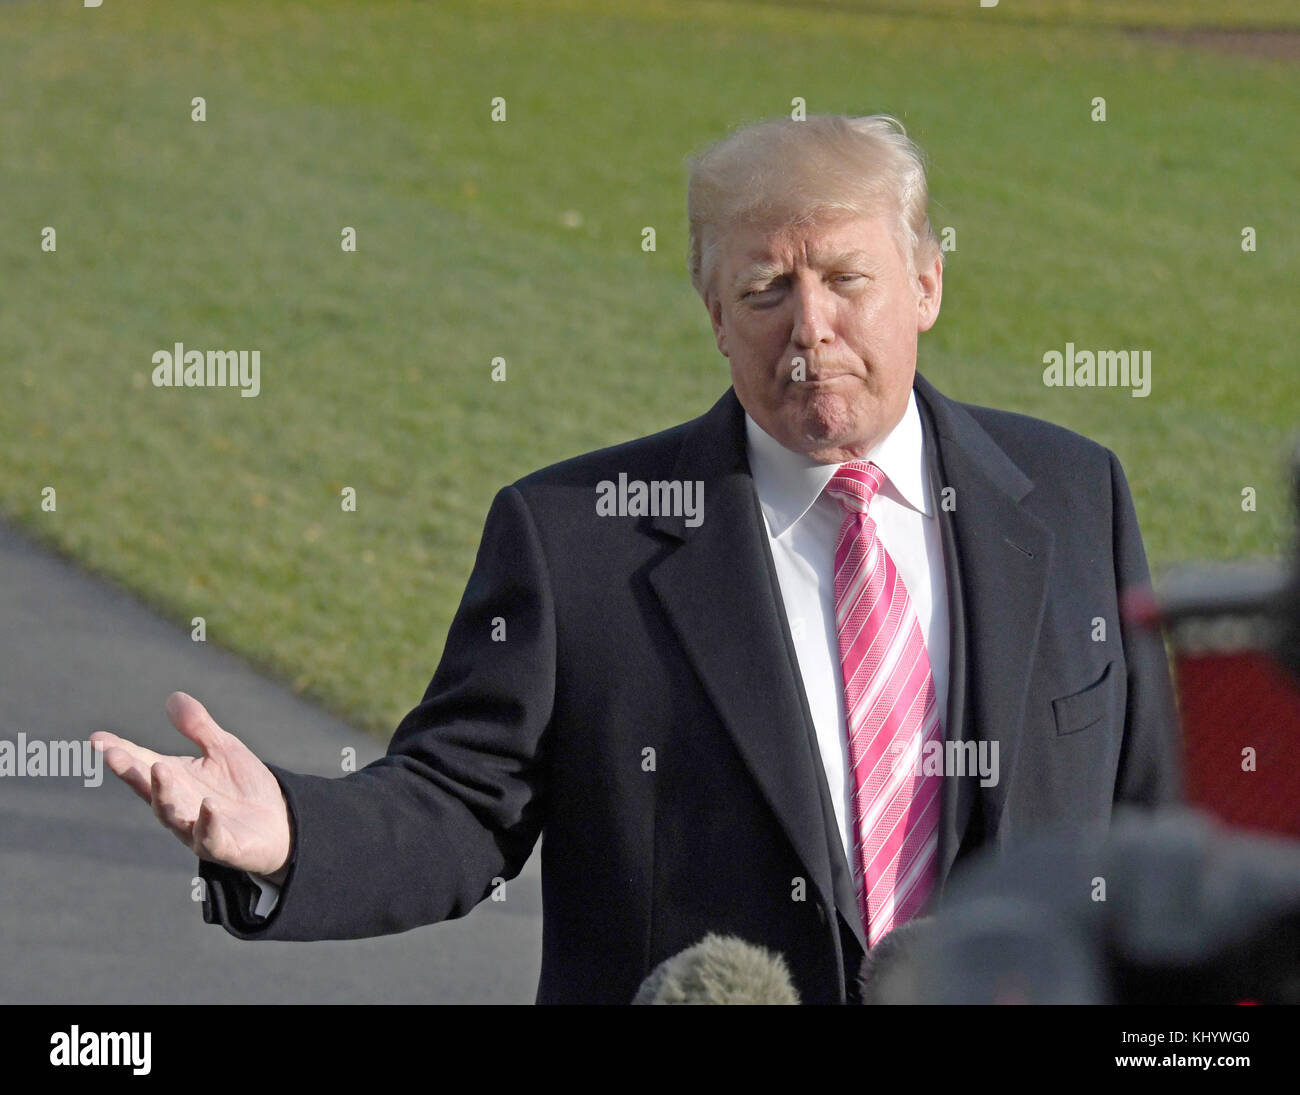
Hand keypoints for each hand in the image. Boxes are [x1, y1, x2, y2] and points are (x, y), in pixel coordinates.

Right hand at [92, 692, 293, 883]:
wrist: (278, 823)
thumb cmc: (243, 786)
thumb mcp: (223, 749)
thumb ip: (198, 727)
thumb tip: (174, 697)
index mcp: (175, 780)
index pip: (142, 764)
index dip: (120, 752)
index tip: (97, 738)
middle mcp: (179, 806)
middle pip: (150, 790)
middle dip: (132, 772)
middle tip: (114, 754)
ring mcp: (197, 828)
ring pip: (173, 816)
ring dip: (164, 793)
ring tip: (160, 768)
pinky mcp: (223, 846)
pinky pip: (211, 837)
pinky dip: (207, 822)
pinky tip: (209, 806)